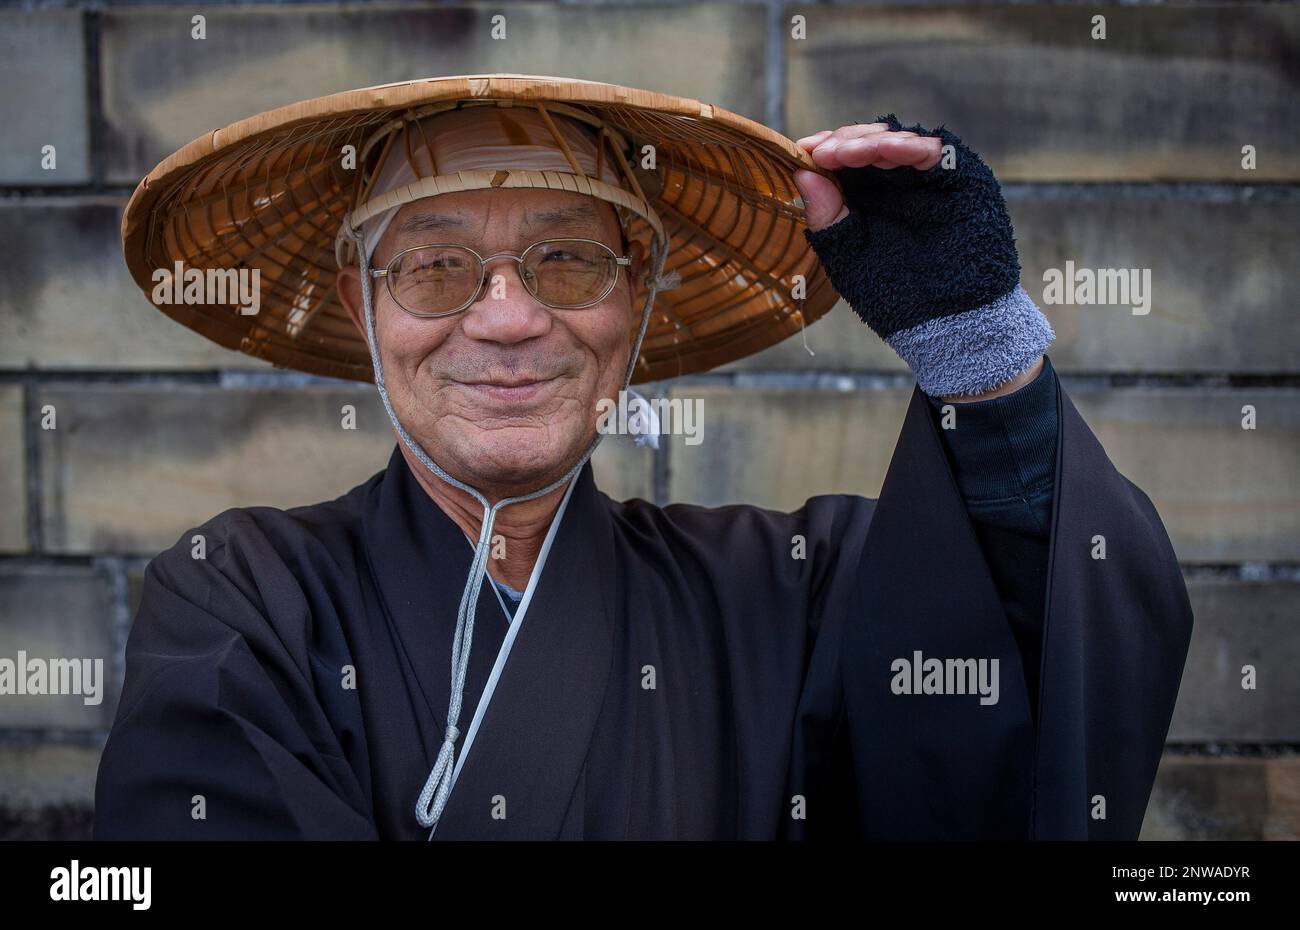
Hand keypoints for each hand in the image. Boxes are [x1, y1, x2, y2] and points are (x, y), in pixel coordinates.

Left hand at [788, 114, 1052, 398]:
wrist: (948, 327)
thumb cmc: (896, 297)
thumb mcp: (849, 256)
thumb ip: (828, 217)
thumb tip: (802, 171)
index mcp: (869, 197)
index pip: (844, 160)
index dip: (825, 151)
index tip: (803, 150)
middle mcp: (899, 182)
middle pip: (869, 142)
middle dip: (844, 143)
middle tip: (823, 151)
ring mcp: (930, 178)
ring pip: (899, 140)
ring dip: (871, 141)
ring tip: (846, 152)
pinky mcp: (963, 178)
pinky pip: (936, 152)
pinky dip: (910, 147)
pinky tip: (887, 149)